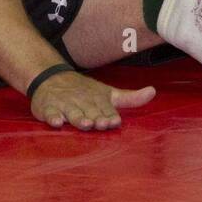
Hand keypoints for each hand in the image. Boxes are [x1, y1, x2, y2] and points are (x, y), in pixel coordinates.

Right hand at [30, 70, 154, 130]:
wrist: (50, 78)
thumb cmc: (84, 92)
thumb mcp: (108, 93)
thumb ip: (130, 98)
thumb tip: (153, 91)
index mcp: (97, 99)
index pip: (105, 109)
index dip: (110, 115)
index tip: (114, 120)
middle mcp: (82, 102)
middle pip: (90, 112)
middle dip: (96, 118)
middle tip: (100, 124)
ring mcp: (64, 105)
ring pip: (72, 113)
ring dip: (78, 118)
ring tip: (85, 123)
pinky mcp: (48, 108)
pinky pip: (49, 113)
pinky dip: (52, 117)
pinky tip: (56, 122)